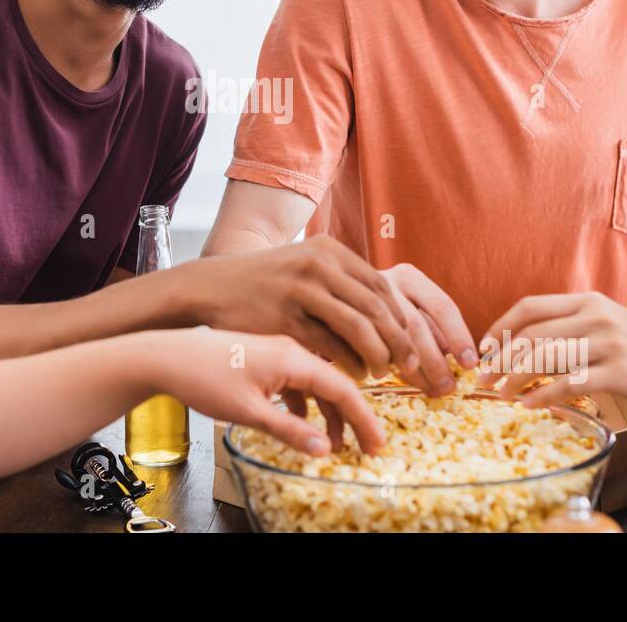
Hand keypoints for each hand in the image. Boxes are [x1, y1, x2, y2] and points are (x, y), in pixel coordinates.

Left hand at [151, 327, 385, 454]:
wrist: (165, 354)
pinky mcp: (264, 356)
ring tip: (331, 446)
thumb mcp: (248, 411)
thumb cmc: (203, 378)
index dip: (364, 419)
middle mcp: (291, 348)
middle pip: (335, 383)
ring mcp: (278, 350)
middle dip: (352, 418)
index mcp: (293, 356)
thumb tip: (325, 450)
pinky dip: (305, 402)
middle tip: (364, 449)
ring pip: (316, 382)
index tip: (377, 445)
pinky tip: (301, 424)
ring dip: (327, 413)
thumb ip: (289, 430)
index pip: (344, 387)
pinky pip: (297, 379)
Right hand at [179, 236, 475, 394]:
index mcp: (330, 251)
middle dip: (401, 341)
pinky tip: (354, 376)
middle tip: (411, 367)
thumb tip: (390, 315)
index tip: (415, 345)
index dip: (404, 319)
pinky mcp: (284, 316)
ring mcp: (301, 289)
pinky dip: (347, 363)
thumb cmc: (265, 284)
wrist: (211, 286)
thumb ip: (343, 284)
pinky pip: (328, 343)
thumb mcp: (306, 268)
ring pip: (358, 325)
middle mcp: (320, 264)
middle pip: (378, 306)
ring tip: (383, 374)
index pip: (384, 286)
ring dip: (378, 354)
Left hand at [474, 291, 626, 415]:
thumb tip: (527, 342)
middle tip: (483, 378)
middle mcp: (596, 316)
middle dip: (500, 358)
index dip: (500, 327)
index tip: (483, 347)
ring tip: (501, 394)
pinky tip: (530, 405)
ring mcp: (609, 343)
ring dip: (516, 379)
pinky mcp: (620, 372)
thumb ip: (574, 326)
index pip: (530, 306)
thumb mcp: (610, 324)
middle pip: (532, 334)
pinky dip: (544, 396)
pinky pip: (569, 384)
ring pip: (545, 358)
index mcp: (589, 300)